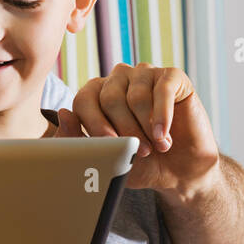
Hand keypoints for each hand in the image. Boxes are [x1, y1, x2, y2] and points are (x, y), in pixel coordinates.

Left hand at [55, 63, 220, 192]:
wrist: (181, 170)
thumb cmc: (140, 162)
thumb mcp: (107, 157)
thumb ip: (81, 140)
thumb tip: (62, 114)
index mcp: (97, 94)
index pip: (83, 100)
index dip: (94, 124)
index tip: (109, 144)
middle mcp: (118, 78)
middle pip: (110, 98)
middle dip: (124, 130)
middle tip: (140, 152)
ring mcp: (145, 73)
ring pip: (136, 96)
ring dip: (146, 127)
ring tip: (158, 146)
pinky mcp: (172, 76)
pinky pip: (163, 90)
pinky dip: (163, 116)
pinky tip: (165, 135)